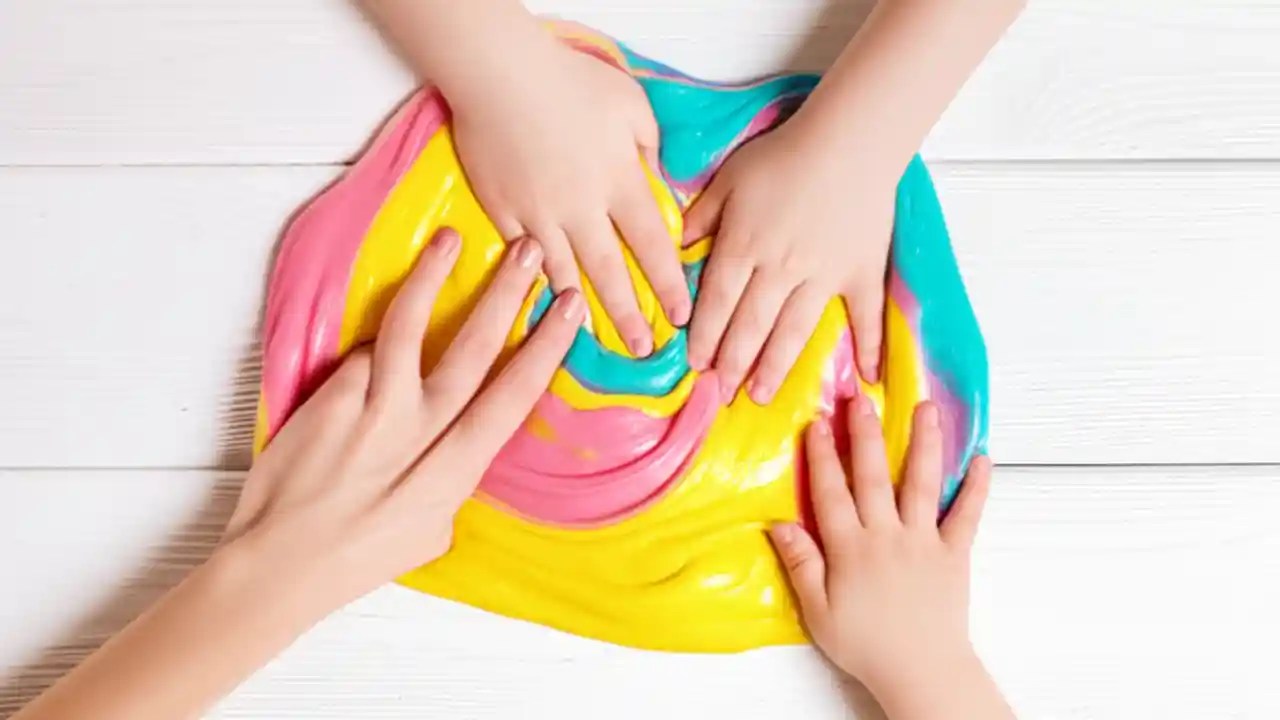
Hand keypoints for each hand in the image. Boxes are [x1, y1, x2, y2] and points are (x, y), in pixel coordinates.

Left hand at [225, 228, 584, 606]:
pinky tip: (388, 334)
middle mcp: (417, 435)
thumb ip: (453, 478)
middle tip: (530, 252)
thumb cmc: (360, 556)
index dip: (543, 349)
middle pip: (473, 352)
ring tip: (452, 239)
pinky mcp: (330, 399)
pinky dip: (378, 343)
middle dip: (506, 298)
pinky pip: (364, 356)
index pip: (511, 398)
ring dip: (434, 278)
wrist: (280, 564)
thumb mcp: (431, 531)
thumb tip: (459, 434)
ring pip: (410, 330)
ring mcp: (370, 413)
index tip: (569, 310)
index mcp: (453, 474)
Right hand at [448, 41, 689, 356]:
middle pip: (610, 273)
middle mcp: (582, 208)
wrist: (499, 74)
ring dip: (581, 312)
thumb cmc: (569, 81)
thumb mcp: (631, 106)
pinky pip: (521, 257)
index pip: (653, 245)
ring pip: (564, 274)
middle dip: (630, 316)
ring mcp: (538, 214)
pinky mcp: (502, 211)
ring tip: (594, 341)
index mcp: (619, 182)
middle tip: (644, 351)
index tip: (684, 317)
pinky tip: (543, 304)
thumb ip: (649, 148)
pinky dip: (533, 283)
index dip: (670, 284)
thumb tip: (656, 179)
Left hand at [681, 120, 893, 402]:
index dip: (704, 336)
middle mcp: (779, 269)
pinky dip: (869, 346)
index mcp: (743, 246)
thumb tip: (677, 249)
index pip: (717, 301)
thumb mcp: (729, 179)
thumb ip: (702, 217)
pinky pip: (865, 316)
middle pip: (750, 325)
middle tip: (720, 394)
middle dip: (731, 363)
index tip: (695, 365)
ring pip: (793, 331)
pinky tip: (868, 378)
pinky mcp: (860, 273)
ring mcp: (823, 275)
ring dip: (775, 367)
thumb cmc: (784, 154)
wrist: (849, 140)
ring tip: (759, 396)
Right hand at [769, 396, 994, 698]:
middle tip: (861, 399)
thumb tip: (779, 524)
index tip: (816, 423)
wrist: (921, 671)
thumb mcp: (818, 611)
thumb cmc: (866, 645)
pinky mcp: (955, 553)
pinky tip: (982, 459)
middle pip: (872, 476)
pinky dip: (976, 487)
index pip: (830, 492)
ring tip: (925, 408)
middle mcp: (887, 535)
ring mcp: (924, 541)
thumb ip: (801, 564)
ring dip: (923, 443)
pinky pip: (967, 514)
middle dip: (865, 434)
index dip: (821, 456)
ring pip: (921, 483)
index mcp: (850, 548)